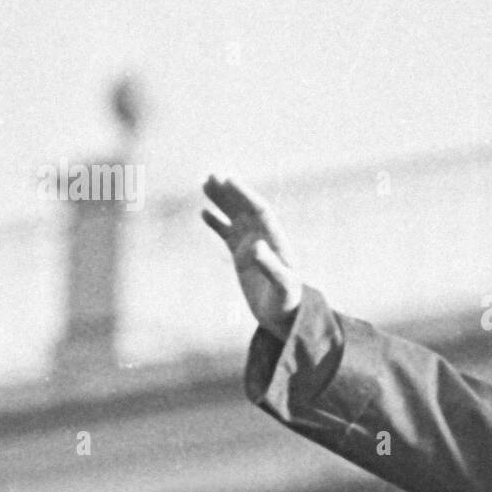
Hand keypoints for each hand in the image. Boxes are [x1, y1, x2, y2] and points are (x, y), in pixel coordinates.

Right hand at [201, 175, 304, 339]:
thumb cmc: (288, 303)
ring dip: (221, 201)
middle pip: (245, 208)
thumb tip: (256, 246)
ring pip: (234, 217)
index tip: (228, 179)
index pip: (259, 210)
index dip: (244, 194)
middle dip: (230, 192)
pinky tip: (204, 212)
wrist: (285, 318)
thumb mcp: (282, 286)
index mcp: (276, 240)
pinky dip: (216, 222)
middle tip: (212, 174)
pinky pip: (227, 234)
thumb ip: (271, 266)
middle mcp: (264, 239)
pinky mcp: (242, 258)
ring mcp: (252, 247)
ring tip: (205, 183)